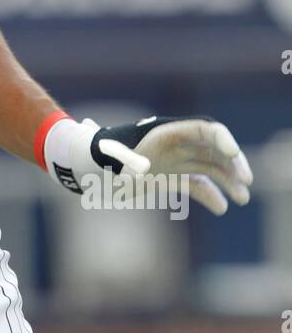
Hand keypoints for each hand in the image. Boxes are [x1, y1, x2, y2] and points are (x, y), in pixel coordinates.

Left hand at [42, 114, 252, 214]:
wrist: (96, 170)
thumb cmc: (103, 155)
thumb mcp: (108, 150)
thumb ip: (106, 140)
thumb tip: (87, 125)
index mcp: (167, 132)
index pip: (203, 129)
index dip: (221, 139)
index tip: (233, 154)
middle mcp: (178, 145)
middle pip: (214, 149)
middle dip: (233, 163)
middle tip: (246, 180)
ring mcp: (179, 161)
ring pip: (212, 168)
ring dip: (229, 181)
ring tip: (242, 197)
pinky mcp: (175, 178)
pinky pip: (199, 185)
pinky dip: (211, 196)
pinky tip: (221, 208)